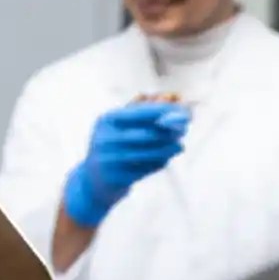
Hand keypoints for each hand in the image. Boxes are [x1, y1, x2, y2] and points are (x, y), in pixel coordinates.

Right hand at [63, 102, 189, 227]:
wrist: (94, 178)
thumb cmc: (114, 145)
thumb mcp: (121, 124)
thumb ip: (147, 110)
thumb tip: (176, 101)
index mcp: (106, 120)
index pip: (140, 112)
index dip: (165, 111)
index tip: (185, 110)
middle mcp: (105, 139)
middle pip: (147, 134)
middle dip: (170, 131)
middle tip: (185, 130)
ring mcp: (109, 160)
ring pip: (149, 152)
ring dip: (169, 149)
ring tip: (179, 146)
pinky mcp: (116, 177)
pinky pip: (146, 169)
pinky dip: (159, 163)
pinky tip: (165, 159)